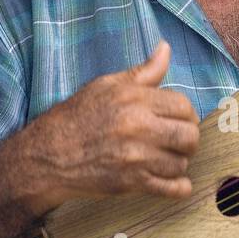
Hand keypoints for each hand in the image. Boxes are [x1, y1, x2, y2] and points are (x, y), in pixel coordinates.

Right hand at [23, 40, 199, 209]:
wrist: (48, 155)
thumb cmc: (77, 117)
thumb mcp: (106, 86)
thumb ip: (143, 72)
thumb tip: (166, 48)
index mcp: (134, 100)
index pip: (183, 106)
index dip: (186, 114)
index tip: (179, 120)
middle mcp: (138, 127)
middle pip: (189, 136)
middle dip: (188, 139)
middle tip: (178, 142)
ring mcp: (136, 158)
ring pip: (182, 163)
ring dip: (178, 163)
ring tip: (166, 159)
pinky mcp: (132, 183)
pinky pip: (172, 189)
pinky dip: (180, 188)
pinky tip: (177, 183)